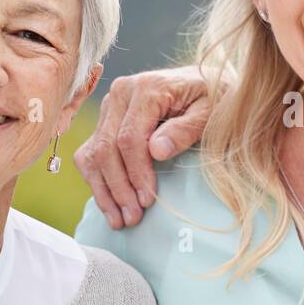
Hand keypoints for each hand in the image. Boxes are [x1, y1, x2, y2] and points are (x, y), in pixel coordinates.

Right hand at [73, 65, 212, 228]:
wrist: (207, 84)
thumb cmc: (214, 100)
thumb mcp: (210, 113)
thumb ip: (185, 129)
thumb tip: (156, 151)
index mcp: (146, 88)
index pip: (129, 138)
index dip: (136, 173)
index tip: (148, 200)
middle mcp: (120, 93)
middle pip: (106, 148)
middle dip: (119, 187)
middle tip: (134, 217)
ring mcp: (110, 107)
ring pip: (93, 154)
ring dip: (105, 190)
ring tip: (121, 220)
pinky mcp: (106, 120)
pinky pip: (90, 154)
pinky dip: (97, 182)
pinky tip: (110, 206)